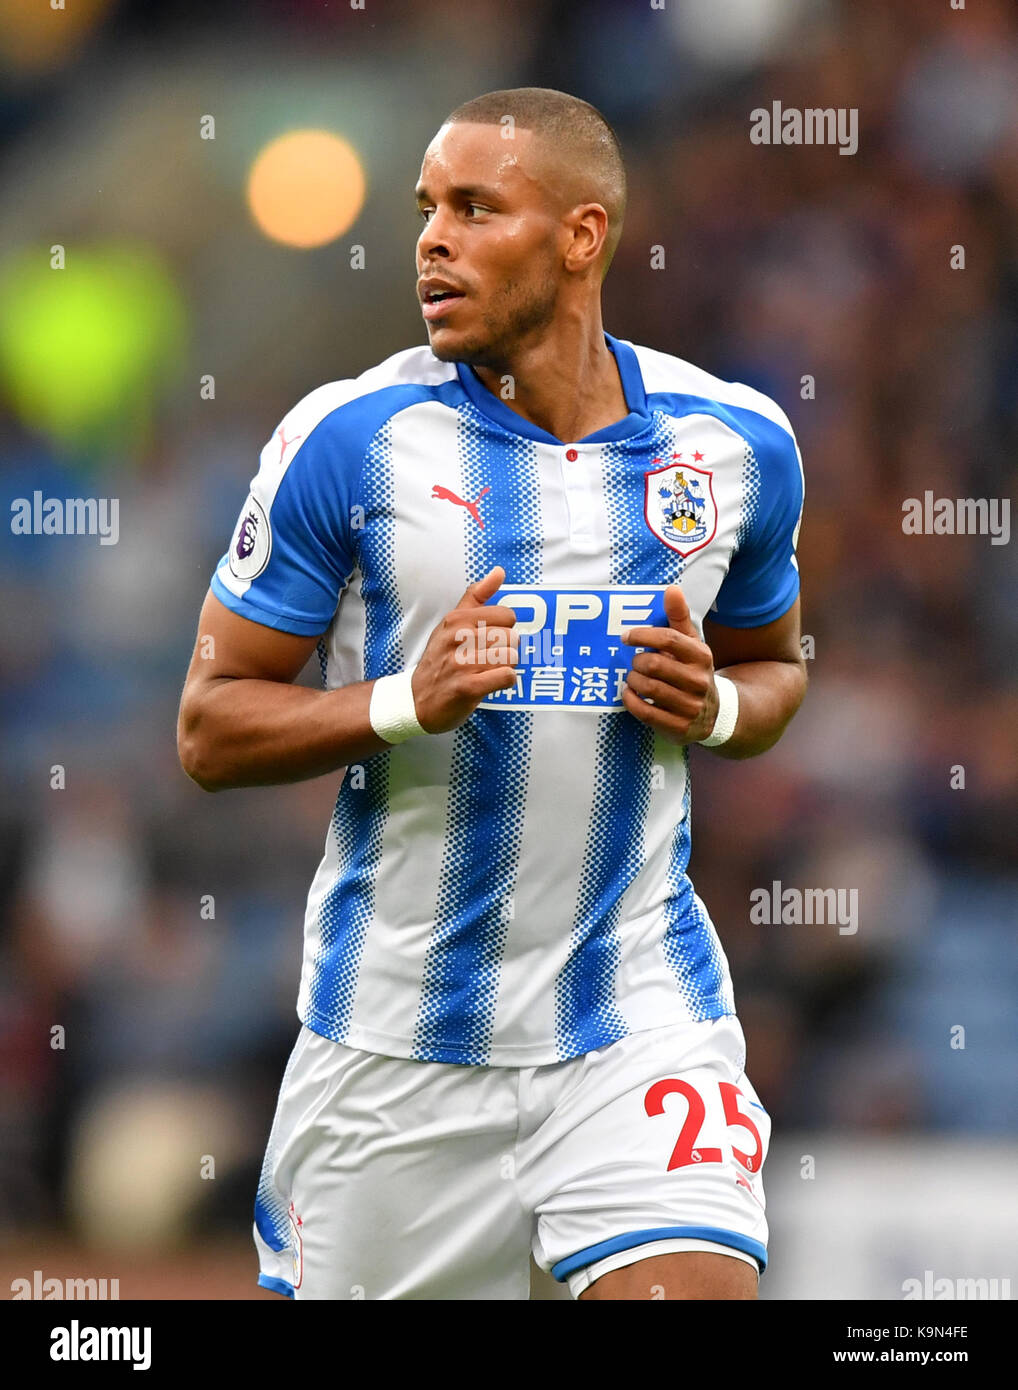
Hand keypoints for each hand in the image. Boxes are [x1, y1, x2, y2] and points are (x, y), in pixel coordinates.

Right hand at [410, 565, 517, 733]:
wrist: (415, 700)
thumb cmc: (440, 659)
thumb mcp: (451, 623)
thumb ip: (476, 596)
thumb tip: (499, 572)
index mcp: (456, 619)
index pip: (506, 615)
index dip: (505, 629)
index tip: (490, 639)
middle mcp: (457, 638)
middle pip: (511, 636)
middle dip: (507, 650)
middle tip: (490, 659)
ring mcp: (461, 664)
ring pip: (511, 656)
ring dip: (507, 666)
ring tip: (490, 670)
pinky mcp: (467, 688)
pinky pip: (506, 677)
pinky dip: (506, 681)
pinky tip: (493, 682)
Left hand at [620, 584, 718, 744]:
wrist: (714, 714)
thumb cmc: (693, 671)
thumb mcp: (692, 644)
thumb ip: (679, 617)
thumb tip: (672, 589)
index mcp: (701, 656)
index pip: (669, 640)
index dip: (642, 635)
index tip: (625, 637)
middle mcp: (698, 681)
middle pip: (654, 664)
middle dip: (636, 662)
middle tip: (634, 662)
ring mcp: (689, 706)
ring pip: (648, 688)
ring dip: (632, 680)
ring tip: (633, 678)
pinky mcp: (679, 726)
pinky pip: (645, 711)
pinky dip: (630, 700)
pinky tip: (630, 693)